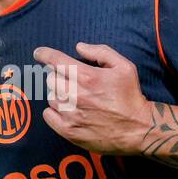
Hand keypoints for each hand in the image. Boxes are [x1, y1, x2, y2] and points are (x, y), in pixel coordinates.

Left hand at [31, 42, 153, 155]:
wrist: (138, 129)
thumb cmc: (130, 96)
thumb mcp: (124, 66)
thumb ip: (101, 52)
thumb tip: (79, 47)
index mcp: (88, 77)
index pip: (56, 61)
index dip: (44, 54)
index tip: (39, 53)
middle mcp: (77, 95)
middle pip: (51, 78)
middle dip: (58, 76)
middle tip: (71, 81)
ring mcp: (71, 114)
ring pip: (50, 96)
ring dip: (58, 94)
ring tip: (73, 97)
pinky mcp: (69, 131)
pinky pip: (48, 115)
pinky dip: (53, 111)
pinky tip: (67, 110)